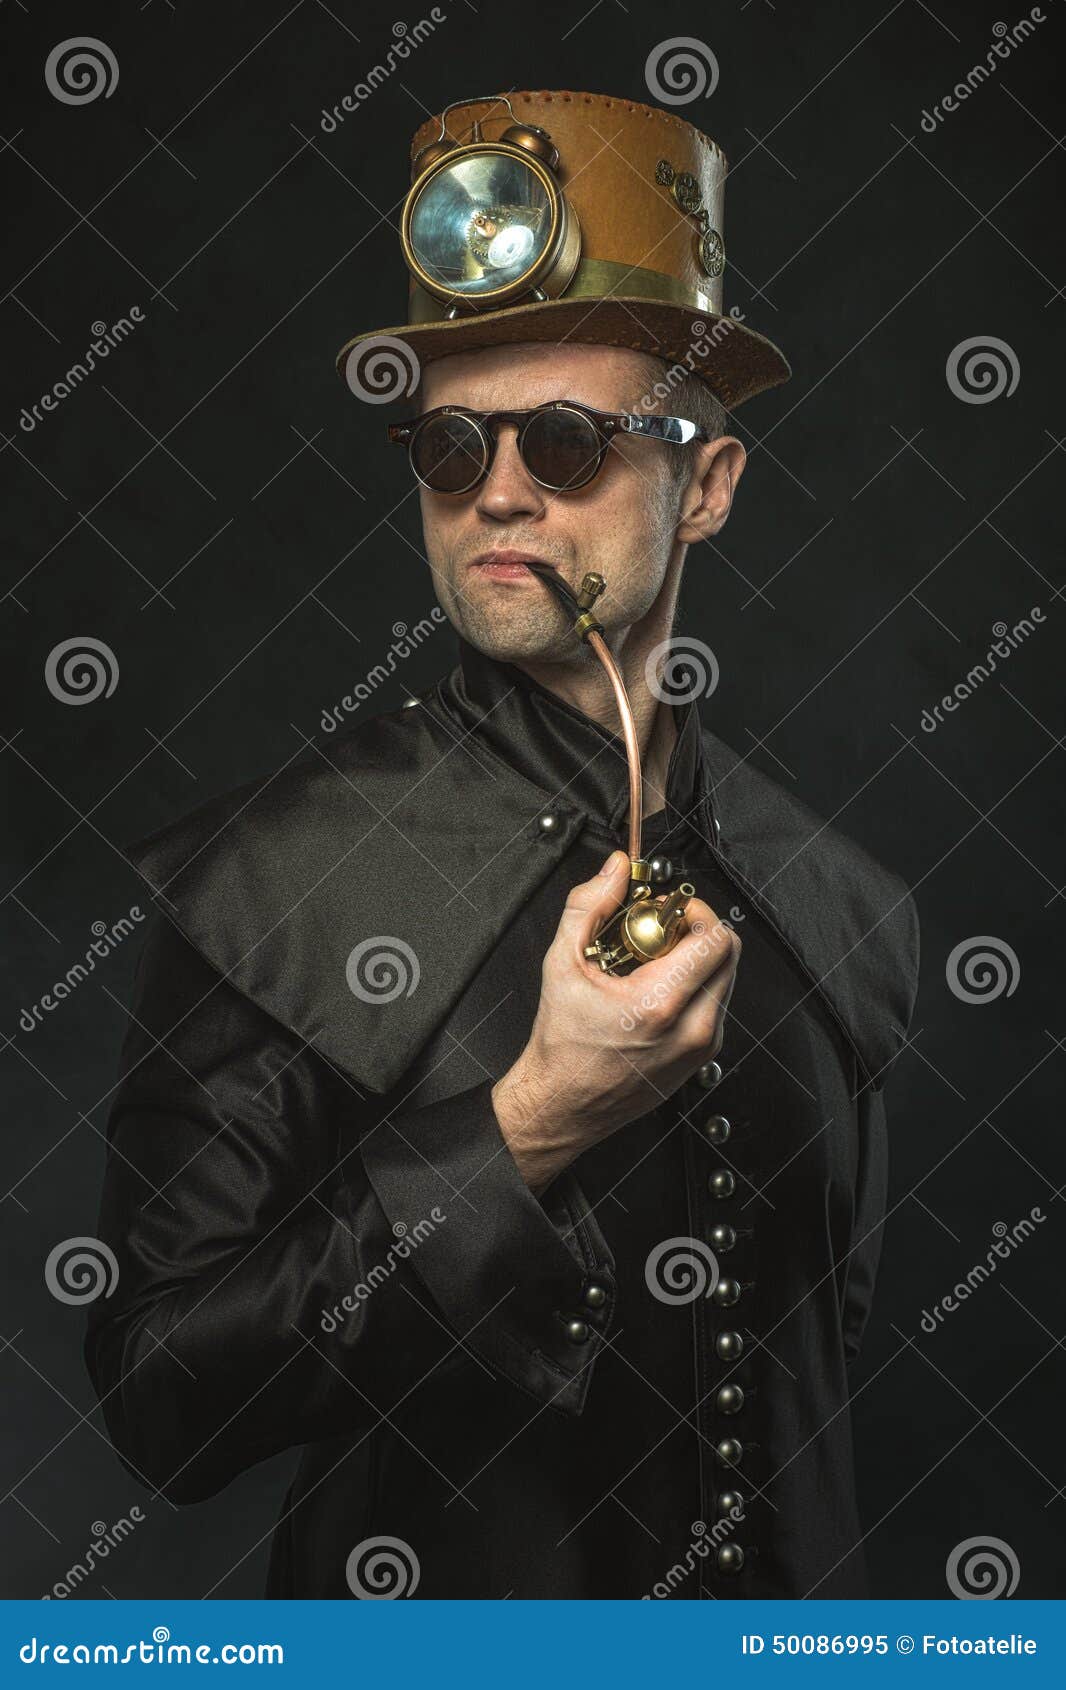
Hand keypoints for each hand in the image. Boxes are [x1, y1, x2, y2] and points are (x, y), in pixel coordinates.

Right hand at [492, 850, 740, 1193]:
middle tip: (659, 931)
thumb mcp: (563, 963)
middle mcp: (692, 1029)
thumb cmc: (561, 1047)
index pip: (716, 938)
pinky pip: (714, 1008)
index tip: (667, 910)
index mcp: (661, 1003)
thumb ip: (589, 906)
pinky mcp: (701, 1059)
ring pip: (725, 981)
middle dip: (697, 932)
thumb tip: (615, 870)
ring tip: (651, 963)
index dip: (696, 911)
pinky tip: (654, 992)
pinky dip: (693, 989)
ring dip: (696, 960)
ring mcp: (701, 1048)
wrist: (561, 1104)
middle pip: (729, 955)